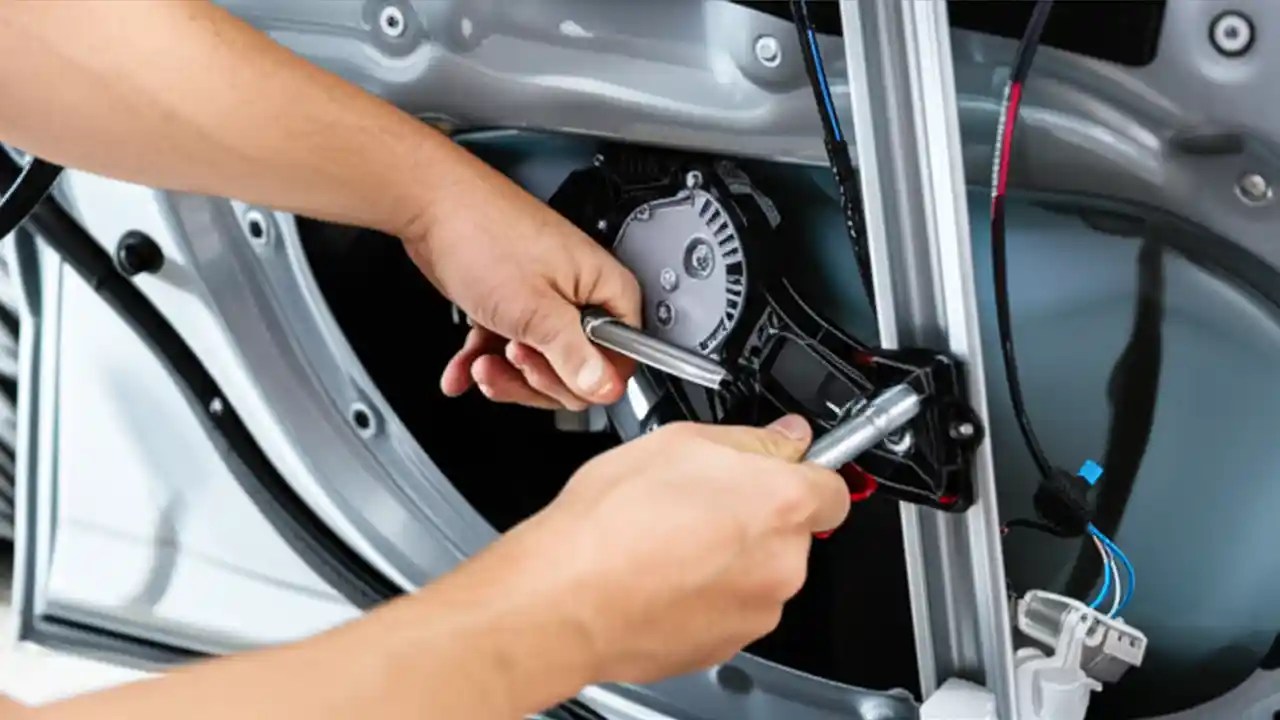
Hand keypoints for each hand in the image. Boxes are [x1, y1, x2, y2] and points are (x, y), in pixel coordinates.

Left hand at [401, 142, 640, 409]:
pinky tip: (463, 368)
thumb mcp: (534, 310)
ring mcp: (545, 301)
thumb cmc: (484, 235)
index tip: (552, 377)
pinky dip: (483, 362)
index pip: (620, 358)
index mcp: (604, 288)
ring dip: (505, 374)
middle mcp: (581, 295)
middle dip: (536, 377)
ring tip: (482, 362)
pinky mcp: (513, 305)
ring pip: (538, 363)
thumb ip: (573, 354)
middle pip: (576, 368)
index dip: (586, 379)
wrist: (431, 205)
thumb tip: (605, 388)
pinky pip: (508, 349)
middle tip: (513, 357)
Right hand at [463, 415, 850, 686]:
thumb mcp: (679, 441)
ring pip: (760, 573)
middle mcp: (783, 562)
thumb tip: (785, 439)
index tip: (779, 470)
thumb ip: (750, 440)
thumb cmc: (610, 523)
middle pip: (793, 532)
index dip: (802, 475)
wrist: (565, 599)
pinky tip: (662, 575)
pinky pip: (730, 609)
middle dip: (756, 516)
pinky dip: (707, 594)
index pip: (831, 486)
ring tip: (669, 541)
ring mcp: (757, 610)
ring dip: (730, 557)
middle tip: (700, 502)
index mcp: (781, 503)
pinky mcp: (727, 644)